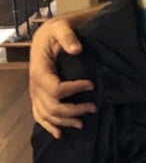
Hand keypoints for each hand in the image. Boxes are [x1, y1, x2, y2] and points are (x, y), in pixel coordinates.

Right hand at [29, 19, 93, 137]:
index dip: (74, 89)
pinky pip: (39, 115)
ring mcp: (35, 93)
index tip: (91, 85)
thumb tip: (76, 50)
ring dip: (64, 121)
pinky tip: (59, 134)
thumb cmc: (54, 32)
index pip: (56, 89)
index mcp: (40, 70)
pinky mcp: (37, 96)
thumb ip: (68, 37)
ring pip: (47, 114)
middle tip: (93, 108)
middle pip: (52, 106)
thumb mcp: (61, 28)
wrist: (45, 36)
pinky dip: (48, 126)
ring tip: (82, 123)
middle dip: (73, 110)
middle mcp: (34, 85)